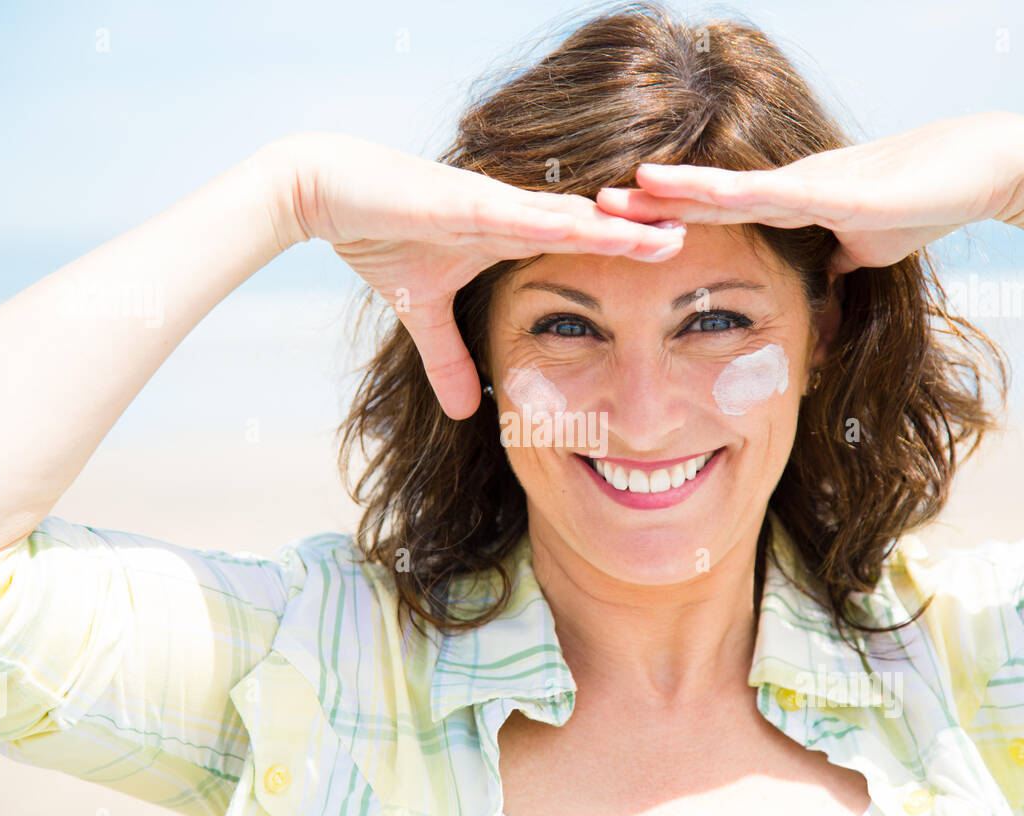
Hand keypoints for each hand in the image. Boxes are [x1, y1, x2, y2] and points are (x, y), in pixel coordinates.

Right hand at [263, 132, 685, 419]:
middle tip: (700, 247)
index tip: (673, 271)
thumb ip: (449, 361)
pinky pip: (521, 212)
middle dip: (643, 235)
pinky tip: (600, 223)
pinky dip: (560, 219)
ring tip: (672, 235)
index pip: (582, 244)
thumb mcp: (421, 314)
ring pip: (571, 214)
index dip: (626, 254)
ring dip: (621, 225)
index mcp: (510, 233)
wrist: (324, 193)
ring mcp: (492, 202)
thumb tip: (469, 414)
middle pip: (593, 224)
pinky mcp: (463, 200)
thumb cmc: (378, 236)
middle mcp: (512, 213)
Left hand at [593, 111, 1023, 278]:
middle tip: (588, 208)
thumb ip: (831, 277)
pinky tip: (681, 188)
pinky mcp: (833, 192)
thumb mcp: (862, 255)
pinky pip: (766, 193)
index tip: (620, 230)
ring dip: (669, 193)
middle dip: (648, 205)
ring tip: (617, 192)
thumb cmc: (921, 206)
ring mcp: (805, 183)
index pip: (712, 212)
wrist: (982, 171)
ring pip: (722, 187)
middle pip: (701, 196)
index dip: (665, 218)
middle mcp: (784, 186)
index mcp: (786, 202)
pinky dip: (720, 192)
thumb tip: (817, 317)